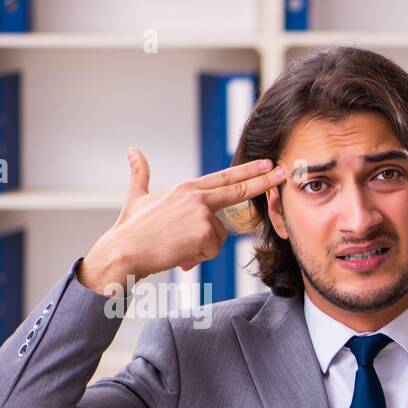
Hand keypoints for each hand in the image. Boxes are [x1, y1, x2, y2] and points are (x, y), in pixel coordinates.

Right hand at [77, 148, 285, 294]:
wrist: (124, 251)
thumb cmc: (132, 228)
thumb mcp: (137, 196)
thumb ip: (140, 173)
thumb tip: (132, 150)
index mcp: (187, 188)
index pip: (225, 178)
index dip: (249, 172)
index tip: (267, 164)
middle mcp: (197, 197)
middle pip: (239, 189)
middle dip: (264, 181)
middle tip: (283, 171)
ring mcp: (202, 214)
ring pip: (219, 237)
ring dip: (202, 247)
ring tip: (177, 245)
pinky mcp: (204, 233)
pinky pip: (212, 250)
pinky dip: (197, 257)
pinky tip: (180, 252)